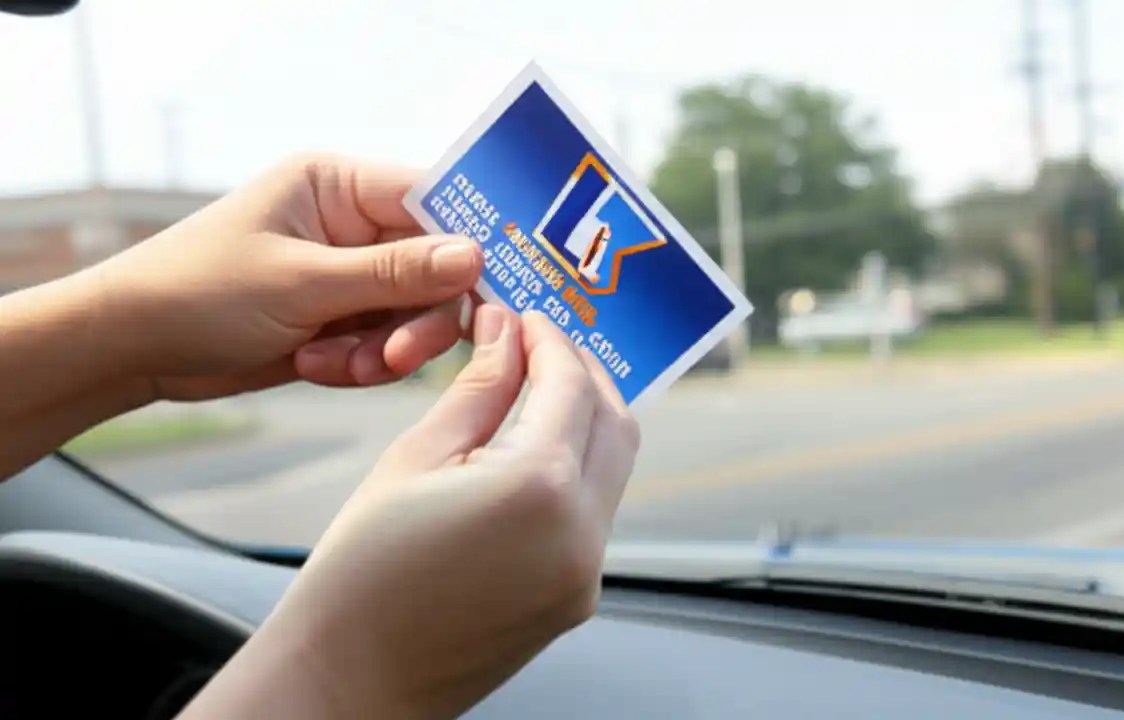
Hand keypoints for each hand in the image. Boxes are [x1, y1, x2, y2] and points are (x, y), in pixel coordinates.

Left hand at [92, 154, 481, 400]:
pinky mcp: (342, 318)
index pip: (432, 200)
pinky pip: (386, 342)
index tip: (491, 287)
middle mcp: (352, 223)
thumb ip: (394, 273)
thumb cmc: (197, 292)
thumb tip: (475, 255)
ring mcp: (349, 274)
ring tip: (340, 367)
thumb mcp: (301, 282)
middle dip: (417, 318)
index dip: (468, 242)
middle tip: (397, 357)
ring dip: (386, 350)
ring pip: (414, 313)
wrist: (133, 349)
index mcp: (339, 185)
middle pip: (435, 267)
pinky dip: (363, 364)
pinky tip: (318, 368)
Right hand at [180, 307, 640, 718]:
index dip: (549, 340)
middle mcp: (580, 532)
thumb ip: (478, 388)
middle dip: (582, 372)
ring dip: (585, 418)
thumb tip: (507, 332)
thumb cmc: (361, 572)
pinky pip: (595, 512)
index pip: (571, 385)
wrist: (350, 679)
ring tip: (532, 389)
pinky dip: (576, 468)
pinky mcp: (576, 598)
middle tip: (537, 344)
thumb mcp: (414, 459)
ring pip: (614, 467)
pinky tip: (531, 449)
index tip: (523, 315)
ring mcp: (585, 572)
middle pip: (614, 422)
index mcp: (538, 488)